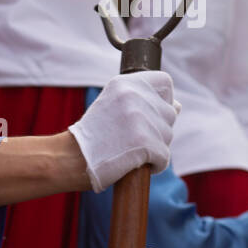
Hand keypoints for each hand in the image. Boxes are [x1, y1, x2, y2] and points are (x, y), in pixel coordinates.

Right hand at [67, 71, 176, 190]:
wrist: (71, 158)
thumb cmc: (94, 135)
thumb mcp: (114, 105)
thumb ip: (144, 101)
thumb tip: (177, 105)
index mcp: (125, 83)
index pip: (165, 83)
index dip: (162, 100)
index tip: (149, 113)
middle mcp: (134, 96)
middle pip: (170, 113)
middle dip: (157, 129)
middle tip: (130, 137)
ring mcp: (140, 119)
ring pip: (168, 136)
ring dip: (155, 147)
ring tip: (129, 149)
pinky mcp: (145, 143)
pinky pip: (164, 156)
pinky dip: (155, 164)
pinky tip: (136, 164)